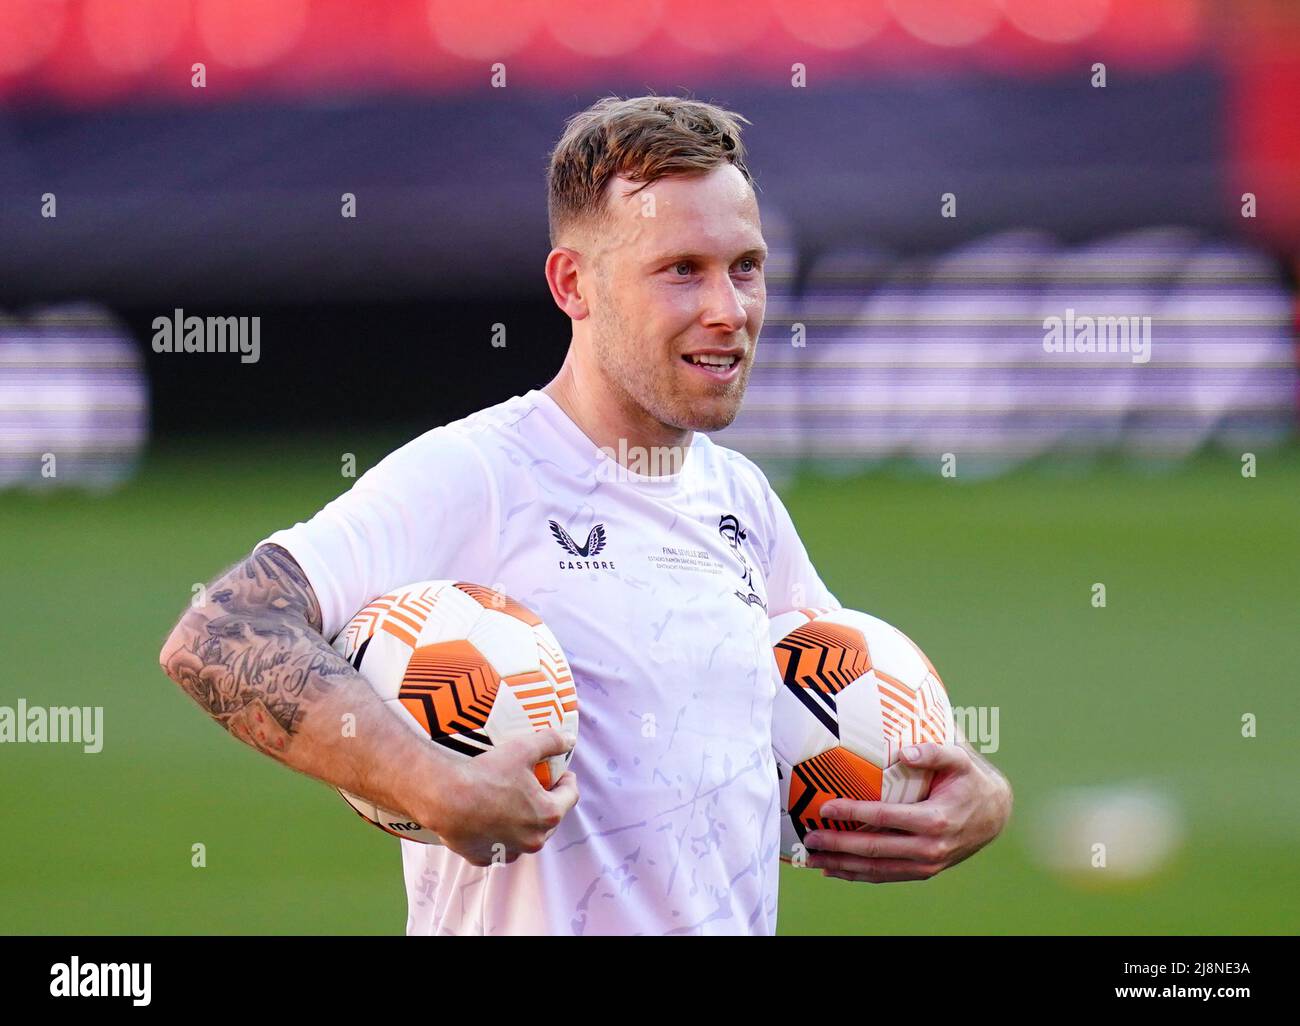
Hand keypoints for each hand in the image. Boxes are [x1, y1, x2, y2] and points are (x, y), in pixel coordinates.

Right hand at [430, 729, 579, 867]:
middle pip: (549, 818)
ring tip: (513, 802)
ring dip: (524, 821)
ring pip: (525, 835)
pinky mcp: (485, 857)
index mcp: (547, 815)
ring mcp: (508, 851)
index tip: (560, 772)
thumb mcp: (522, 748)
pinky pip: (499, 845)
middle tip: (535, 784)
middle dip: (546, 801)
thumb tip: (569, 740)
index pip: (570, 796)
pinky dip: (499, 833)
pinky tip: (491, 818)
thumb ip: (550, 741)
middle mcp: (533, 840)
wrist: (444, 798)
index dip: (567, 780)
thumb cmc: (485, 774)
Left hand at [803, 741, 1010, 882]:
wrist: (995, 814)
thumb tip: (905, 750)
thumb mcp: (960, 759)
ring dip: (842, 865)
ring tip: (811, 858)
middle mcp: (929, 848)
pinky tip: (833, 870)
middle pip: (875, 849)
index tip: (825, 808)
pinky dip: (858, 875)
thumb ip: (935, 751)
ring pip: (877, 870)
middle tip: (809, 837)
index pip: (884, 818)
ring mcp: (926, 864)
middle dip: (838, 845)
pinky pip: (885, 876)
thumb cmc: (970, 780)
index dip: (853, 813)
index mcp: (935, 820)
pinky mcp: (923, 872)